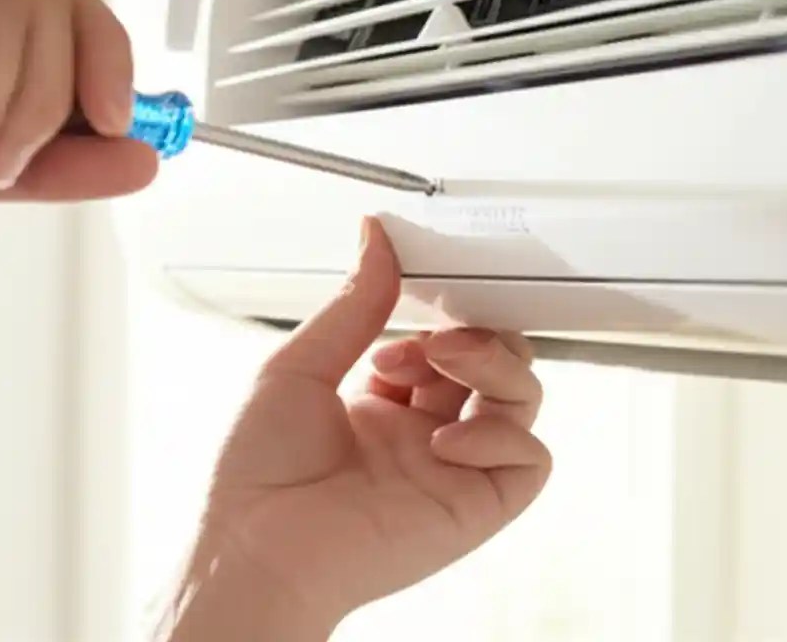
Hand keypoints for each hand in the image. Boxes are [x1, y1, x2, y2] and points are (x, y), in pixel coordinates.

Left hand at [154, 218, 551, 641]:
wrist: (256, 548)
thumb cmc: (257, 474)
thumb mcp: (298, 366)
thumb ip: (353, 304)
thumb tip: (375, 237)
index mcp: (381, 408)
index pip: (443, 349)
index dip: (438, 319)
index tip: (416, 299)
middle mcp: (421, 438)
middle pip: (493, 366)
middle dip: (475, 332)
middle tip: (435, 333)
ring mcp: (452, 471)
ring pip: (520, 399)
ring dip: (492, 361)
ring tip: (441, 357)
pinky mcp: (475, 506)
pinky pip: (530, 459)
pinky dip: (500, 433)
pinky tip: (443, 439)